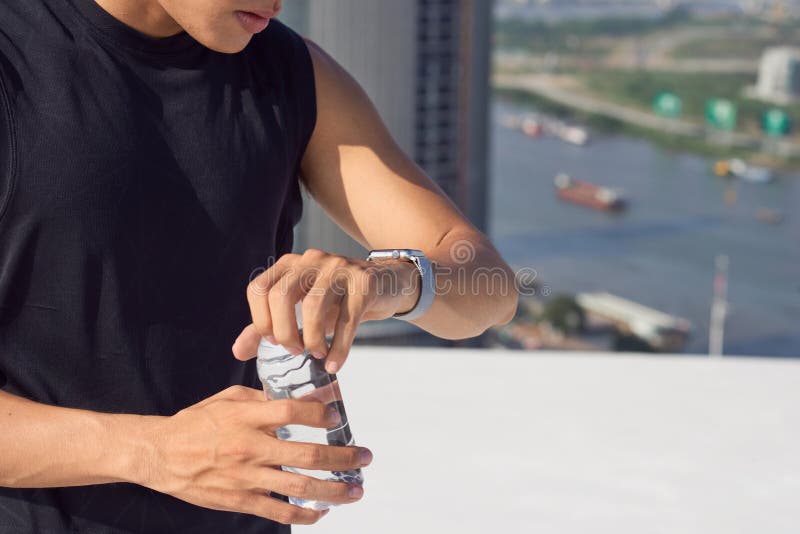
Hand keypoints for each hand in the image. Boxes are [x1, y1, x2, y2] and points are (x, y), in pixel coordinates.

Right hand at [137, 386, 371, 524]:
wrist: (160, 454)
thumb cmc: (196, 422)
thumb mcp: (228, 398)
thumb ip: (263, 398)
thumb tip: (299, 399)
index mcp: (247, 417)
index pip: (293, 413)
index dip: (321, 414)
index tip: (337, 418)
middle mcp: (250, 447)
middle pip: (308, 454)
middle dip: (343, 457)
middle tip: (364, 457)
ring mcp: (246, 477)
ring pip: (300, 487)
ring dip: (334, 490)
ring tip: (355, 490)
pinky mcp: (240, 501)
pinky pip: (279, 512)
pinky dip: (304, 515)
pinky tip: (322, 512)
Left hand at [233, 249, 419, 372]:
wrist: (385, 285)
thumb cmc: (337, 300)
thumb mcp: (301, 310)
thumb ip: (267, 327)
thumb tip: (238, 351)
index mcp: (290, 264)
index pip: (259, 288)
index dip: (261, 319)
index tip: (273, 342)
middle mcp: (312, 260)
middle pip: (282, 295)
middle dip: (283, 331)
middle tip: (293, 352)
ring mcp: (340, 267)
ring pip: (314, 305)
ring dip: (312, 338)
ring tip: (316, 354)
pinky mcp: (364, 282)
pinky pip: (348, 318)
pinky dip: (339, 346)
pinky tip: (334, 363)